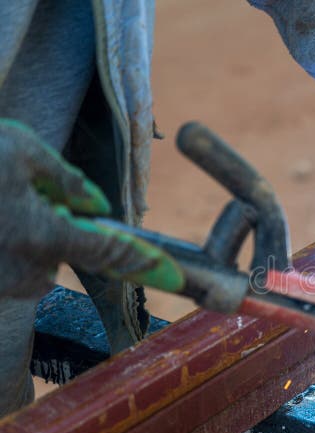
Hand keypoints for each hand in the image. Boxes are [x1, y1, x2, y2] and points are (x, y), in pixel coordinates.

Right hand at [0, 119, 183, 298]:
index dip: (141, 261)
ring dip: (28, 244)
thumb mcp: (21, 150)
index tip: (171, 272)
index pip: (108, 253)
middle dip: (56, 234)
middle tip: (27, 200)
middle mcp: (23, 267)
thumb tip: (99, 205)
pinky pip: (8, 272)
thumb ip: (67, 181)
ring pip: (35, 268)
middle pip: (64, 259)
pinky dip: (5, 251)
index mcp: (42, 234)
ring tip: (0, 207)